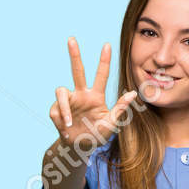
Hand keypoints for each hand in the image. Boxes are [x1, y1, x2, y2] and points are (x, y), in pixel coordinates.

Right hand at [49, 37, 135, 151]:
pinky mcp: (56, 110)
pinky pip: (57, 109)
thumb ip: (120, 109)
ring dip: (64, 106)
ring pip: (60, 89)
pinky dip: (62, 117)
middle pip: (77, 71)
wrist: (79, 149)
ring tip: (69, 122)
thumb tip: (132, 93)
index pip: (101, 75)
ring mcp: (68, 102)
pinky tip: (66, 127)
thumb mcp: (111, 125)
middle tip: (71, 39)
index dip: (104, 61)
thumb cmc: (97, 136)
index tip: (107, 45)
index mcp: (95, 97)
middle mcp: (81, 95)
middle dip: (74, 55)